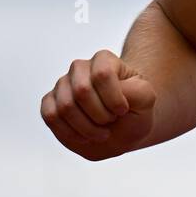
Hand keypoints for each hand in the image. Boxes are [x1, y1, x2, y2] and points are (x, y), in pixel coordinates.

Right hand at [41, 50, 156, 159]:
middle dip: (100, 115)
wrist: (121, 129)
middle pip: (82, 90)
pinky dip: (70, 133)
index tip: (123, 110)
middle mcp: (80, 67)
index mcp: (104, 59)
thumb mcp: (146, 100)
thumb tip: (116, 91)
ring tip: (101, 132)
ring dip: (87, 127)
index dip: (113, 99)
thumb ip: (138, 91)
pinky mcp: (49, 103)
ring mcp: (62, 84)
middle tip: (111, 120)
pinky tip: (85, 136)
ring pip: (65, 106)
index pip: (102, 74)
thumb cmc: (134, 111)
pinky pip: (51, 117)